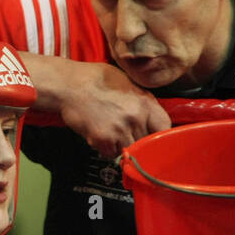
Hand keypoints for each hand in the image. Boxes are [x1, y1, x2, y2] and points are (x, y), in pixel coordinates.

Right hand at [46, 60, 170, 156]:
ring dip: (120, 145)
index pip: (164, 128)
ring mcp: (120, 129)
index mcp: (145, 101)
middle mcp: (136, 116)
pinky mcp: (104, 139)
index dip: (158, 134)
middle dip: (136, 139)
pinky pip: (111, 154)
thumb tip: (151, 116)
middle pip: (146, 142)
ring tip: (109, 131)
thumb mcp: (126, 83)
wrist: (69, 85)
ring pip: (129, 150)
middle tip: (122, 131)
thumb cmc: (95, 80)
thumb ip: (141, 101)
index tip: (152, 137)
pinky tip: (98, 134)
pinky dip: (105, 149)